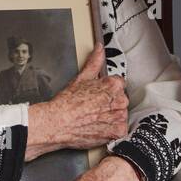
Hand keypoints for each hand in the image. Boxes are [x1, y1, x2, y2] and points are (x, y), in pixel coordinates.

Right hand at [25, 46, 127, 160]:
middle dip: (110, 102)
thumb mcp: (81, 78)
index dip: (106, 89)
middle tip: (94, 107)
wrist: (59, 123)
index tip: (98, 95)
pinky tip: (99, 126)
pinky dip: (112, 129)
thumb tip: (99, 49)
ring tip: (95, 117)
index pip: (119, 84)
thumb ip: (94, 61)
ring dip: (112, 116)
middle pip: (120, 99)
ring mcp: (119, 117)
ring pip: (121, 114)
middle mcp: (120, 100)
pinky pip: (121, 129)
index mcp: (113, 85)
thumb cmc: (67, 103)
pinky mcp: (118, 132)